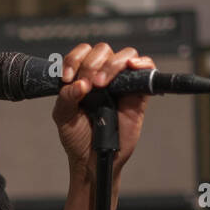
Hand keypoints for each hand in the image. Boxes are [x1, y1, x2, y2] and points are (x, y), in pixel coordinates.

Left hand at [52, 42, 151, 183]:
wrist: (91, 159)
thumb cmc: (77, 137)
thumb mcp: (63, 115)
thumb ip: (66, 97)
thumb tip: (80, 83)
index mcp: (83, 76)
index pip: (82, 52)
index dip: (74, 60)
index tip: (67, 78)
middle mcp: (103, 76)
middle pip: (103, 50)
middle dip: (92, 64)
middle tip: (88, 86)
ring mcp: (122, 84)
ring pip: (125, 55)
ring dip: (112, 64)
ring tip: (102, 84)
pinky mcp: (138, 95)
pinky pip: (147, 70)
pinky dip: (143, 63)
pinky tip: (132, 66)